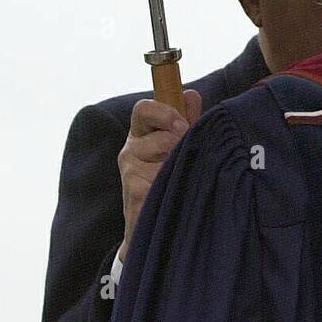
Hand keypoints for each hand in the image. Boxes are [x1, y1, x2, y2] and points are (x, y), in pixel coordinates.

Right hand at [117, 90, 201, 256]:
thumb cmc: (170, 180)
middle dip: (176, 140)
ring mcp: (129, 171)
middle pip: (155, 132)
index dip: (163, 112)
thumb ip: (187, 120)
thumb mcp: (180, 146)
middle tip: (189, 150)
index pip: (143, 109)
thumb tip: (191, 94)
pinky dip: (176, 185)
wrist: (156, 226)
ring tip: (186, 176)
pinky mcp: (133, 192)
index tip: (183, 124)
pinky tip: (180, 193)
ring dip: (179, 165)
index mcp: (142, 133)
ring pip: (162, 157)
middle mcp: (131, 149)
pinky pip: (160, 181)